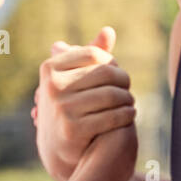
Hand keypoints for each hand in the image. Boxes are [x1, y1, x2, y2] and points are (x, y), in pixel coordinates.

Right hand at [34, 27, 134, 180]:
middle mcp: (52, 86)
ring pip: (111, 95)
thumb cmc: (71, 105)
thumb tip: (108, 31)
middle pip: (105, 74)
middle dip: (123, 81)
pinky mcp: (73, 129)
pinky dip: (126, 114)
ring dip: (128, 99)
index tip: (118, 75)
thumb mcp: (76, 78)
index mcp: (50, 68)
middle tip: (128, 90)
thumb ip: (92, 55)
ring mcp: (61, 108)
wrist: (60, 148)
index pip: (94, 55)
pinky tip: (130, 115)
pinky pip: (112, 116)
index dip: (112, 63)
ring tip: (131, 102)